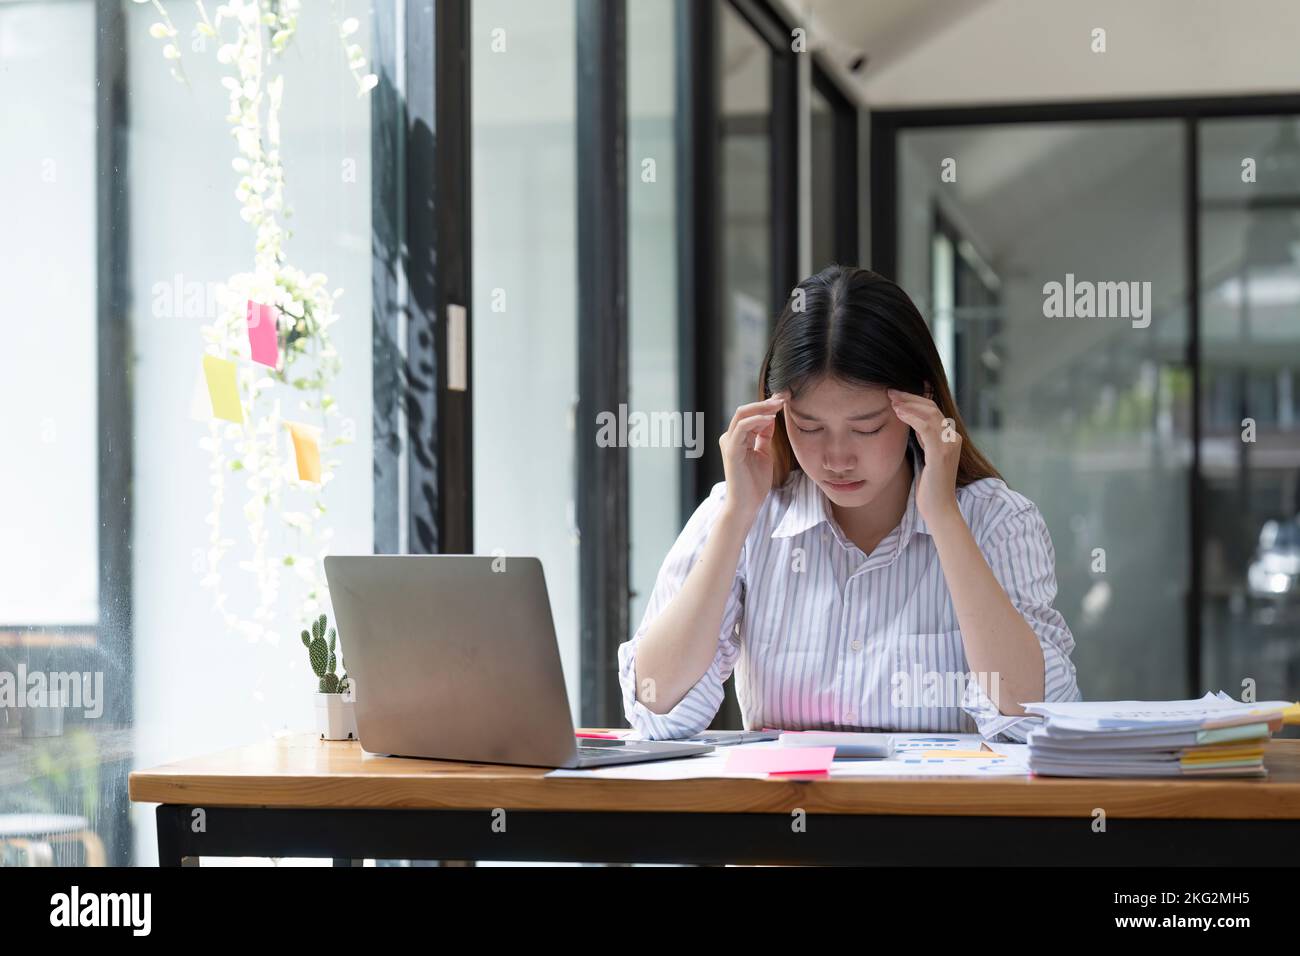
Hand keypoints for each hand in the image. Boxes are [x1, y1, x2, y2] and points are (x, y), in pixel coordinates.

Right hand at [718, 394, 784, 523]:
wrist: (747, 504)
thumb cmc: (755, 483)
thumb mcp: (764, 453)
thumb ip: (764, 436)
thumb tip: (770, 418)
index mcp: (737, 438)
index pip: (751, 414)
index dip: (768, 406)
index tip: (785, 399)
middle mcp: (730, 437)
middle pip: (745, 410)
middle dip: (766, 402)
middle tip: (783, 397)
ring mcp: (729, 443)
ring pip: (743, 414)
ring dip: (762, 407)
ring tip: (779, 404)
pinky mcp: (731, 450)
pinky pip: (742, 428)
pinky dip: (757, 420)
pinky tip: (771, 418)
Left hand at [887, 386, 959, 523]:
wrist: (939, 509)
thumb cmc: (929, 487)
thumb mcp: (925, 457)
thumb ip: (923, 441)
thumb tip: (911, 426)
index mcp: (949, 438)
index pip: (932, 410)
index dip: (914, 400)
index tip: (895, 395)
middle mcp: (953, 438)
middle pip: (931, 407)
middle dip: (909, 397)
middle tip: (890, 391)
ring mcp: (949, 445)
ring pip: (930, 413)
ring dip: (909, 404)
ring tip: (891, 399)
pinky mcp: (942, 454)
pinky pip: (927, 428)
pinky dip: (912, 417)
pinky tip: (898, 412)